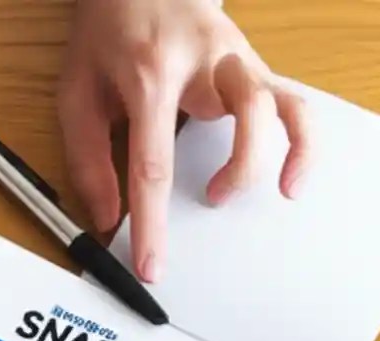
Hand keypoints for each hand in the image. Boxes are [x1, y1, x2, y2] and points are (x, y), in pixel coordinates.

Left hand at [58, 0, 311, 281]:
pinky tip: (292, 172)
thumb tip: (107, 216)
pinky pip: (293, 102)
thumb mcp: (76, 92)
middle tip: (209, 204)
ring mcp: (237, 62)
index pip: (153, 163)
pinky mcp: (254, 66)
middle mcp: (204, 66)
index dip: (153, 223)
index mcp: (150, 75)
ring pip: (281, 104)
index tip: (152, 266)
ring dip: (284, 153)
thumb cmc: (107, 36)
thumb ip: (87, 158)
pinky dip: (303, 140)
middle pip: (244, 118)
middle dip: (236, 174)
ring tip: (278, 191)